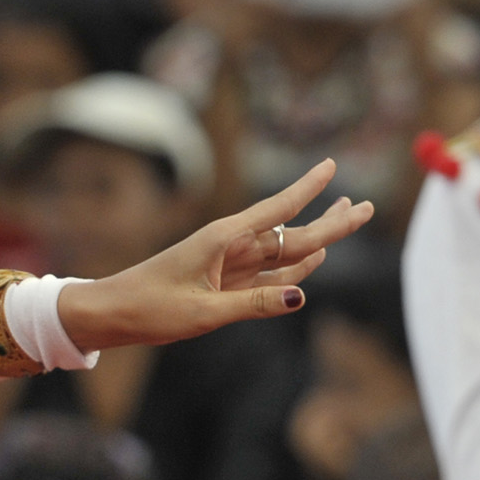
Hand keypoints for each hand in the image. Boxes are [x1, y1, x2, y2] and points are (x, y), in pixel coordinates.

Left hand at [53, 161, 376, 352]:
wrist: (112, 314)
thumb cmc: (150, 308)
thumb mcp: (203, 311)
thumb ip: (253, 304)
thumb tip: (302, 296)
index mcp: (223, 240)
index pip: (277, 210)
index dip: (308, 188)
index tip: (331, 164)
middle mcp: (231, 247)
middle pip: (292, 232)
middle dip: (331, 219)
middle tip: (367, 206)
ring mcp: (230, 265)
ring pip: (284, 251)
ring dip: (318, 239)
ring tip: (347, 217)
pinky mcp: (225, 283)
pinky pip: (268, 274)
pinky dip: (294, 267)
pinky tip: (315, 258)